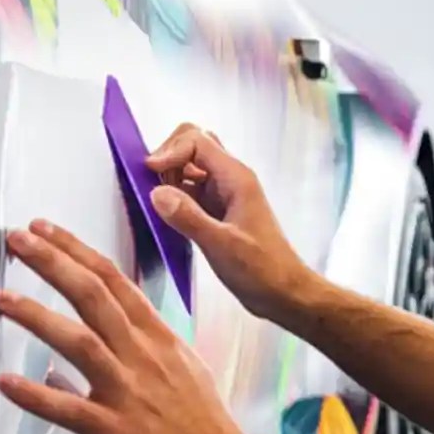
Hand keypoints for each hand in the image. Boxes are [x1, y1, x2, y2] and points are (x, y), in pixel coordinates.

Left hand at [0, 220, 272, 433]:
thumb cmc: (205, 430)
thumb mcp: (181, 373)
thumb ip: (137, 354)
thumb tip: (96, 349)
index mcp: (157, 338)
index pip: (113, 280)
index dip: (75, 250)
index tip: (46, 231)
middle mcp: (142, 356)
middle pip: (93, 295)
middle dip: (52, 262)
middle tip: (18, 240)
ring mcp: (129, 392)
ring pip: (79, 340)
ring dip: (36, 316)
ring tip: (3, 299)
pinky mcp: (116, 431)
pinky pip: (69, 409)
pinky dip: (36, 395)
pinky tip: (8, 383)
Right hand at [145, 123, 311, 320]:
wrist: (284, 293)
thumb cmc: (261, 269)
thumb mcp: (222, 245)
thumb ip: (188, 217)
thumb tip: (156, 193)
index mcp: (235, 178)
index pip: (197, 140)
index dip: (170, 151)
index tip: (149, 175)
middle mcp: (229, 179)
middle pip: (194, 145)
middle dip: (168, 157)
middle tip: (150, 184)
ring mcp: (224, 195)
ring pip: (191, 168)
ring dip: (169, 177)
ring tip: (155, 200)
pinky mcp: (218, 212)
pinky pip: (192, 191)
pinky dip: (175, 195)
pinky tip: (165, 215)